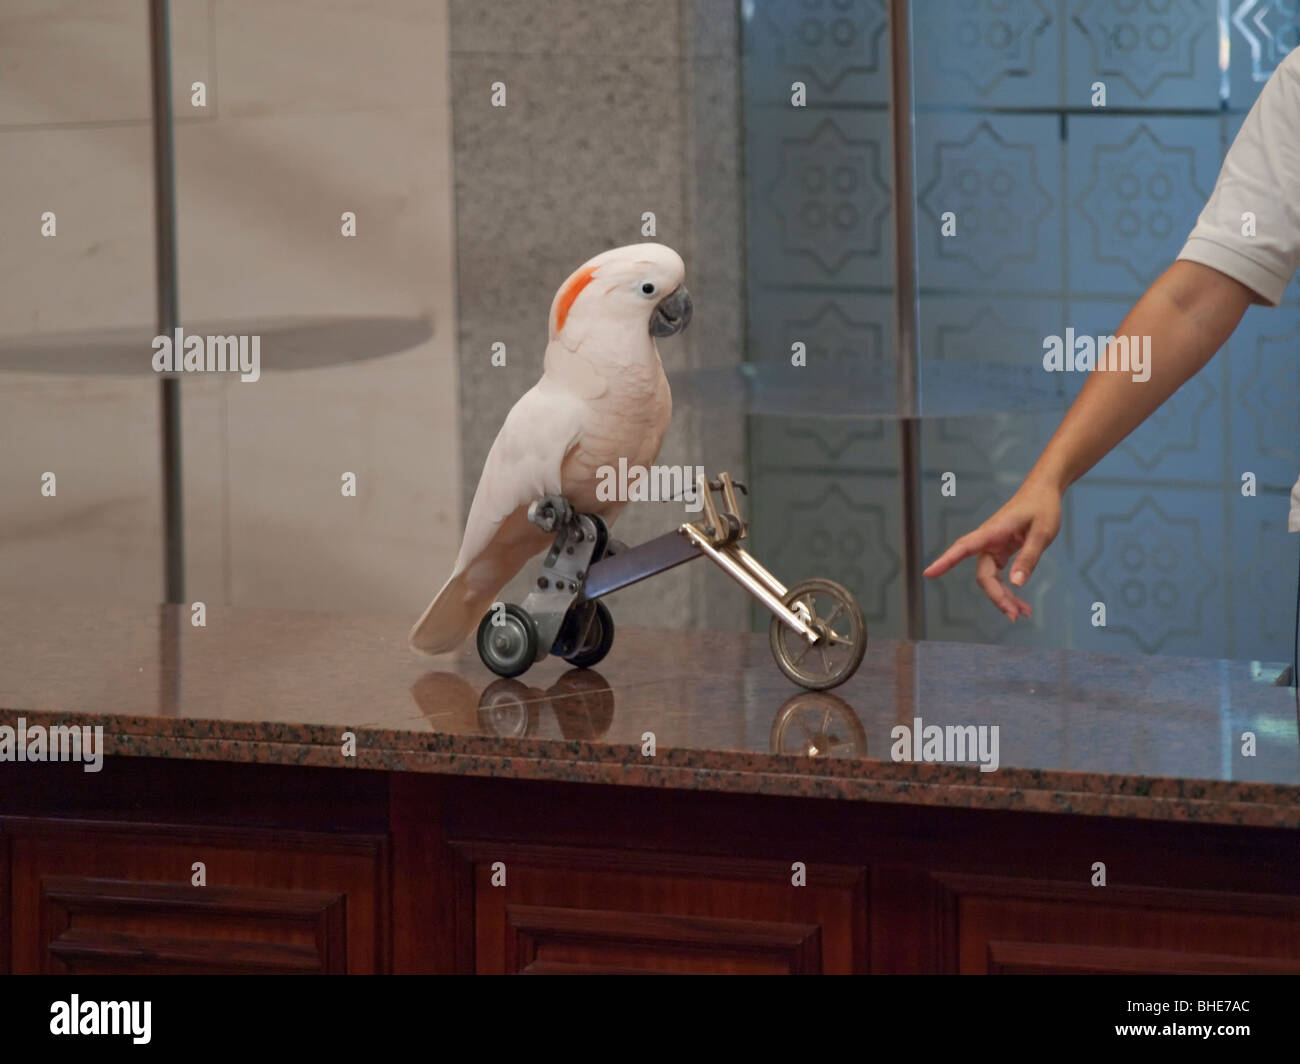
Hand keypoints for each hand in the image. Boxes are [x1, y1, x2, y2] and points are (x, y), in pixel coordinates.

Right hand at [923, 478, 1062, 621]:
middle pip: (984, 575)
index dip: (945, 561)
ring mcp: (993, 547)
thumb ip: (1028, 558)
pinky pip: (1000, 575)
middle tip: (1015, 615)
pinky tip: (1022, 604)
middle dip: (997, 597)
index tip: (928, 573)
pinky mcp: (1001, 551)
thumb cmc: (1043, 506)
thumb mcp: (1042, 532)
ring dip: (1004, 597)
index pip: (963, 548)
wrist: (1043, 491)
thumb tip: (1016, 584)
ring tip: (1023, 613)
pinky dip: (1010, 589)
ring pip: (991, 579)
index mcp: (992, 532)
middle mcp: (988, 541)